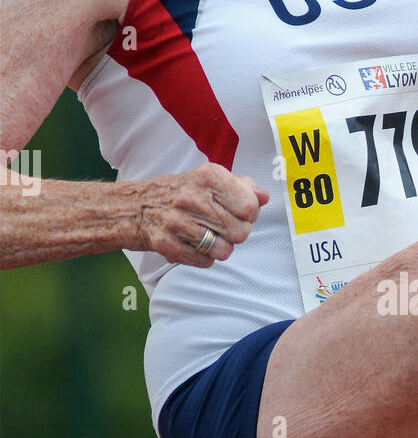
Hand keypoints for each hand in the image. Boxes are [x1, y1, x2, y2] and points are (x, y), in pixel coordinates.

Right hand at [135, 164, 268, 266]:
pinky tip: (193, 244)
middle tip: (222, 227)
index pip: (249, 206)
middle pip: (241, 232)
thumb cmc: (177, 193)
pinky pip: (205, 261)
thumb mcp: (208, 180)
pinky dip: (203, 257)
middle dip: (236, 233)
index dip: (249, 214)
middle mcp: (192, 197)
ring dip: (220, 247)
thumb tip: (263, 196)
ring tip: (208, 236)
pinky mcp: (166, 244)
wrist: (133, 207)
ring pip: (225, 251)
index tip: (239, 212)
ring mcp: (177, 222)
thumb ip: (240, 187)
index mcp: (207, 177)